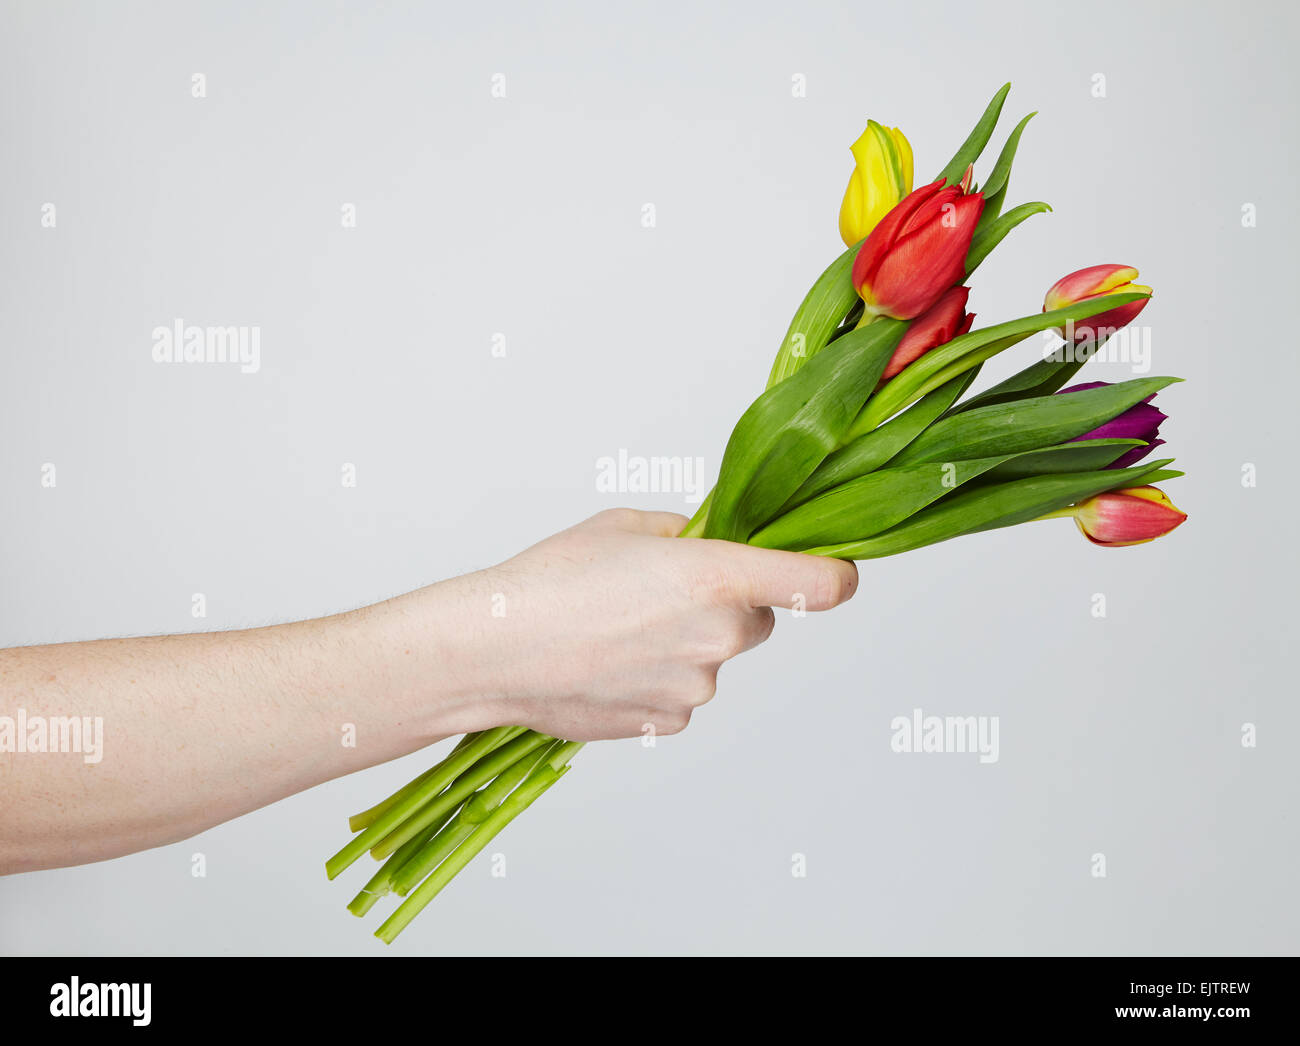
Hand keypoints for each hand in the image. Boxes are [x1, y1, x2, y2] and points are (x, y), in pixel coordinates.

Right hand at [443, 508, 858, 740]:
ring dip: (685, 644)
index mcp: (717, 577)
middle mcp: (720, 637)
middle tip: (664, 593)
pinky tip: (609, 662)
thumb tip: (711, 542)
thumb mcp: (625, 525)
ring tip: (618, 629)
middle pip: (757, 621)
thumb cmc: (550, 580)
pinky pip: (682, 691)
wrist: (493, 650)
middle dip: (726, 605)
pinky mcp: (669, 721)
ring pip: (714, 659)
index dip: (834, 576)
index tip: (830, 572)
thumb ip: (686, 533)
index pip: (820, 584)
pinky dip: (658, 677)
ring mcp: (697, 686)